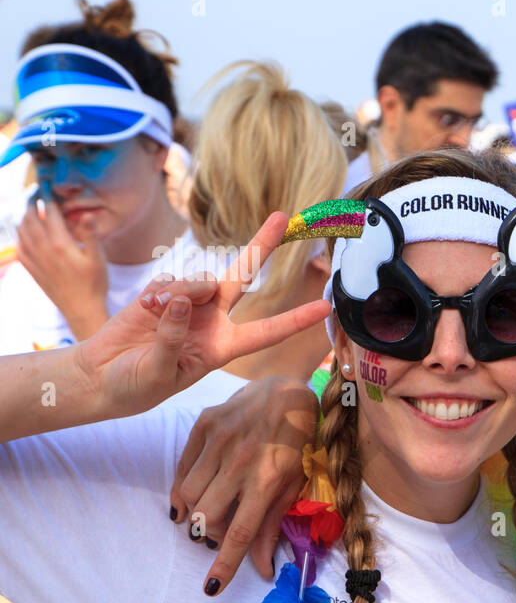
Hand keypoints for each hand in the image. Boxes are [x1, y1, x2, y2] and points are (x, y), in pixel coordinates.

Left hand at [16, 193, 108, 338]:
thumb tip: (86, 214)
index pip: (49, 213)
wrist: (81, 308)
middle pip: (30, 218)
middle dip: (31, 203)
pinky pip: (19, 245)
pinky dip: (20, 234)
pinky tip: (26, 232)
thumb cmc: (94, 284)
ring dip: (24, 217)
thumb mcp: (98, 258)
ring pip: (21, 230)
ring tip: (31, 210)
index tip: (48, 188)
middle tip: (37, 195)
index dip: (48, 197)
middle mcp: (43, 250)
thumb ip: (90, 235)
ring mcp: (35, 259)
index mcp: (60, 244)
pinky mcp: (31, 268)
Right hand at [71, 213, 329, 417]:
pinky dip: (158, 293)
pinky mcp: (163, 293)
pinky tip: (145, 311)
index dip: (296, 320)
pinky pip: (170, 280)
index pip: (268, 332)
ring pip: (200, 280)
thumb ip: (172, 338)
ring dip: (181, 292)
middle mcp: (213, 320)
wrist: (102, 375)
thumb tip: (180, 302)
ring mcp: (189, 303)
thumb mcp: (158, 372)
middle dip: (262, 245)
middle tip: (282, 217)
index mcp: (224, 347)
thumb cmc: (137, 385)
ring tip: (155, 315)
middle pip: (244, 276)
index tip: (325, 306)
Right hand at [170, 376, 320, 593]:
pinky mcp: (204, 424)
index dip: (225, 565)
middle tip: (215, 536)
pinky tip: (186, 501)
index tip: (211, 588)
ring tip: (205, 515)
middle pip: (206, 517)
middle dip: (207, 536)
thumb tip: (263, 568)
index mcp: (269, 479)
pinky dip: (180, 492)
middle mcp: (242, 461)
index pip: (240, 532)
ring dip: (193, 515)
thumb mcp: (293, 485)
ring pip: (189, 495)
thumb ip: (273, 526)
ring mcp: (220, 441)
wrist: (286, 391)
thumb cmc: (297, 443)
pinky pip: (181, 470)